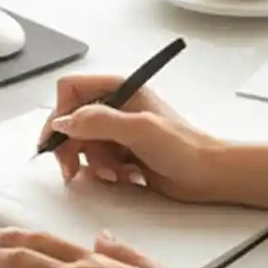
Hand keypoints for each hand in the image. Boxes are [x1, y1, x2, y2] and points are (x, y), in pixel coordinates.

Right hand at [41, 75, 227, 202]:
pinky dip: (104, 172)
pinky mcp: (120, 153)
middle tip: (71, 170)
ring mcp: (116, 131)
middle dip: (71, 147)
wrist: (208, 175)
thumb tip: (63, 122)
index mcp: (118, 89)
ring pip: (81, 145)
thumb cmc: (184, 147)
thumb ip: (98, 121)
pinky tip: (126, 177)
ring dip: (93, 163)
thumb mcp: (139, 129)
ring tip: (116, 174)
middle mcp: (114, 107)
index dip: (60, 114)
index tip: (60, 139)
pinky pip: (94, 161)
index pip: (70, 91)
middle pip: (70, 121)